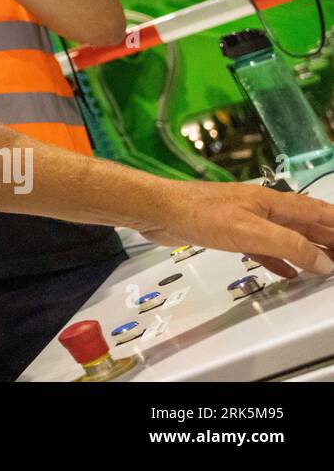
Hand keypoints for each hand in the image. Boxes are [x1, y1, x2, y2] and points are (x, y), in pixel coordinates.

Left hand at [137, 180, 333, 278]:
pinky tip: (288, 273)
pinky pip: (264, 249)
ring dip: (308, 251)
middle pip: (305, 225)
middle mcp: (263, 208)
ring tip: (326, 267)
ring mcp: (246, 220)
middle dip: (328, 240)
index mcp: (273, 202)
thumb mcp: (252, 232)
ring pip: (286, 237)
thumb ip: (289, 246)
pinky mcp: (230, 234)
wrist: (158, 211)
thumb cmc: (200, 214)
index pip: (317, 213)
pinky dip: (280, 260)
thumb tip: (324, 261)